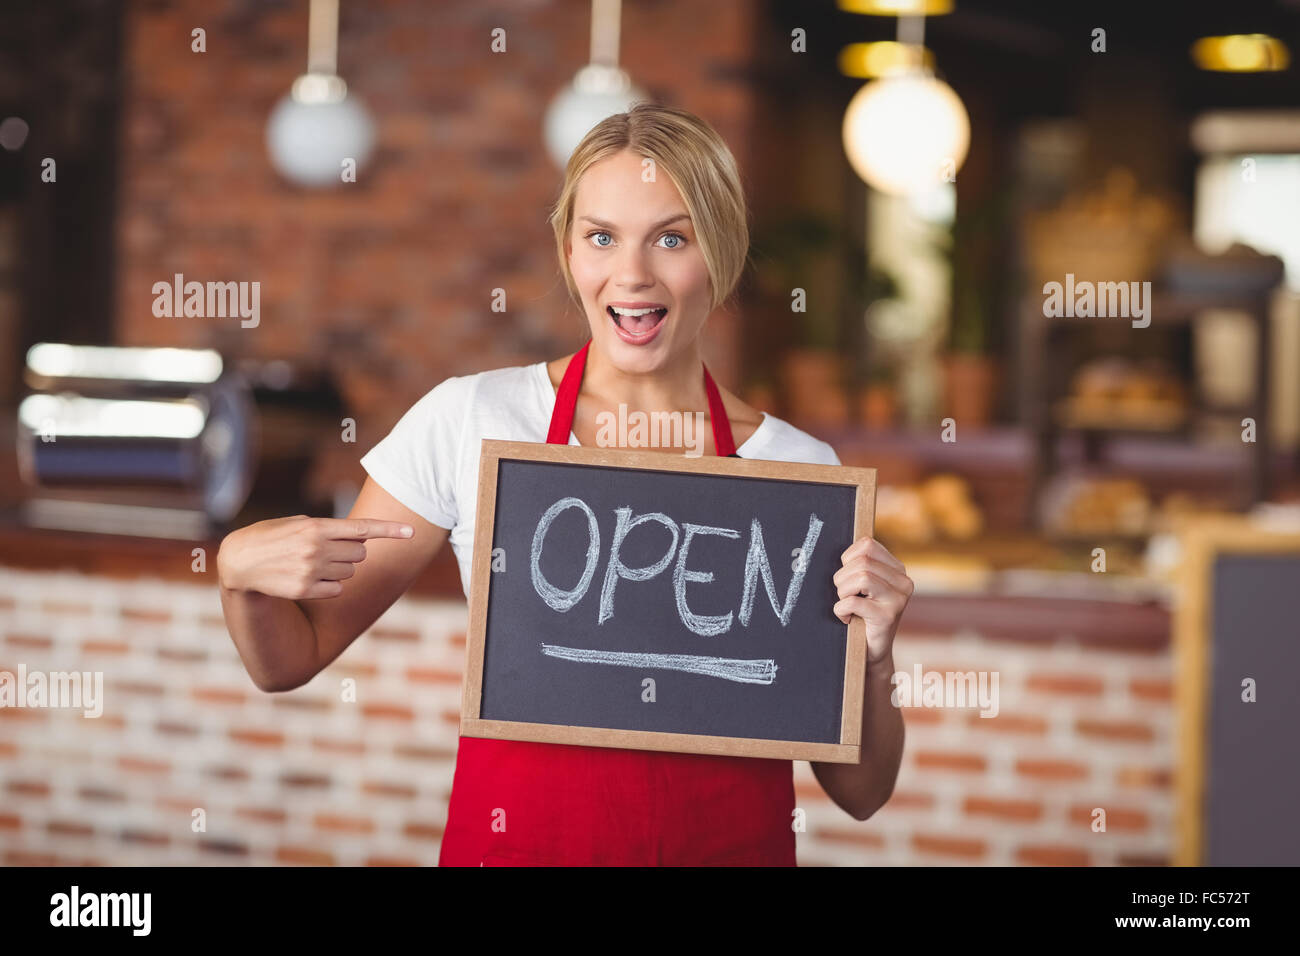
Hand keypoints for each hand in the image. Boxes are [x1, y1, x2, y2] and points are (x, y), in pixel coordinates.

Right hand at [217, 515, 414, 599]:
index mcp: (317, 527)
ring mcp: (312, 570)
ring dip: (339, 567)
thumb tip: (360, 538)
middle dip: (352, 551)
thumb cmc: (271, 537)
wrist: (240, 562)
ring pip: (350, 571)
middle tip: (328, 549)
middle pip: (361, 552)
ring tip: (312, 563)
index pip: (363, 528)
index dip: (390, 530)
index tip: (411, 532)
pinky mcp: (306, 590)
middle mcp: (317, 548)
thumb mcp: (297, 523)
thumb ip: (327, 528)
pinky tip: (308, 579)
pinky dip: (329, 585)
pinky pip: (337, 589)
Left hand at [832, 536, 913, 665]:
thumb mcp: (863, 586)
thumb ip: (859, 565)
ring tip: (846, 605)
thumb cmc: (861, 614)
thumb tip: (831, 538)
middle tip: (843, 595)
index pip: (866, 544)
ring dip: (842, 593)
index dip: (847, 559)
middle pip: (861, 561)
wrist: (871, 651)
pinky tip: (846, 618)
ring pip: (860, 578)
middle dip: (842, 578)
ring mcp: (898, 599)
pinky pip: (853, 602)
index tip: (847, 577)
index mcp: (897, 569)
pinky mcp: (888, 616)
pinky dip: (840, 610)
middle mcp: (903, 581)